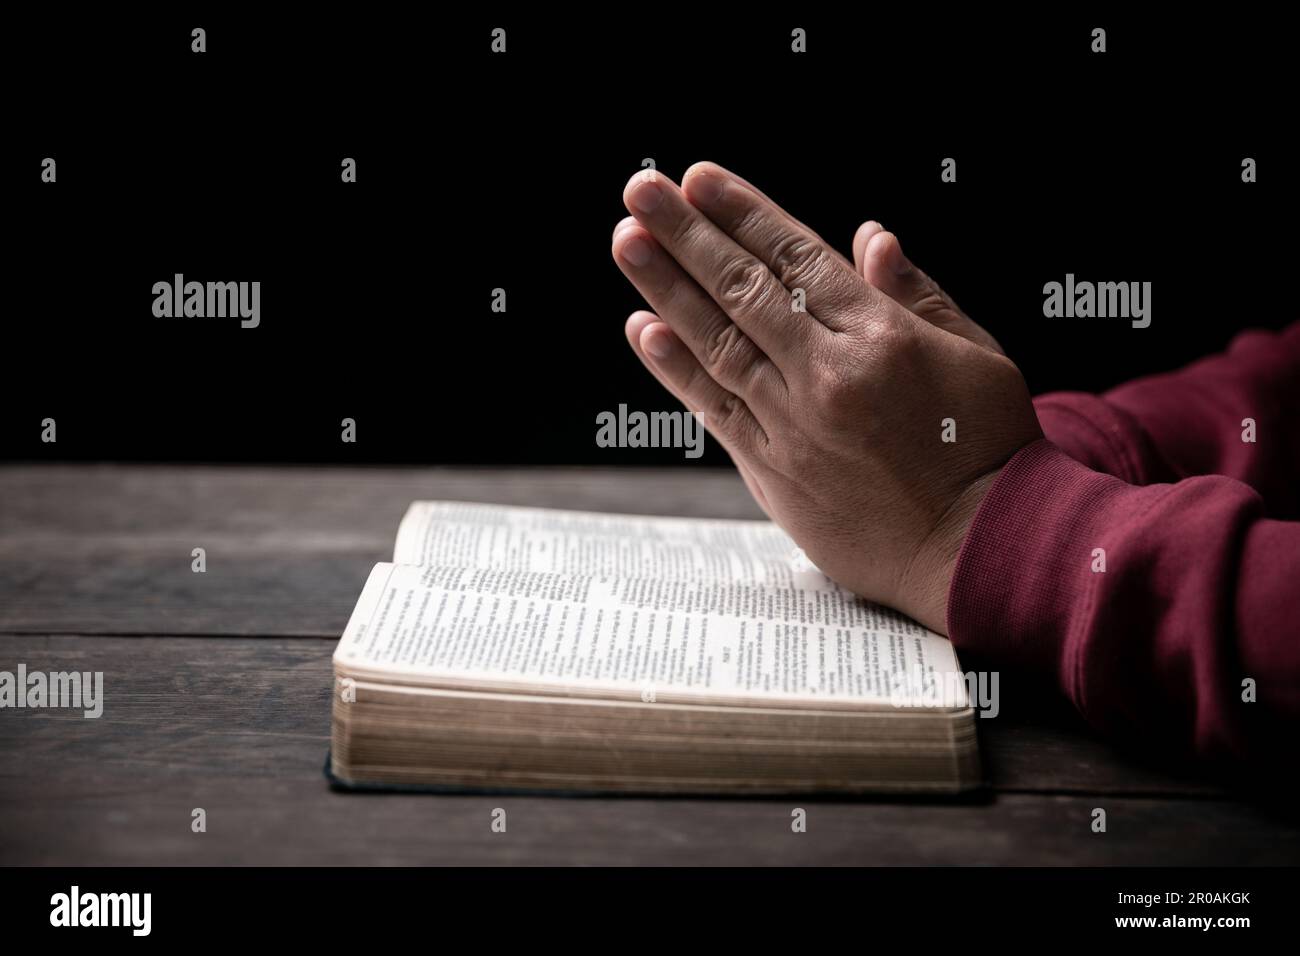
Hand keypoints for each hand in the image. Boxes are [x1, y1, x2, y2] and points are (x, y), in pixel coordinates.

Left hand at [612, 163, 1041, 632]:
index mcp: (881, 337)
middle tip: (640, 191)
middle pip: (742, 289)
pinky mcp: (772, 472)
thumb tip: (870, 236)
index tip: (699, 179)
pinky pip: (712, 409)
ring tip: (627, 242)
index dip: (742, 212)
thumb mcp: (978, 354)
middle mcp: (826, 375)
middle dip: (685, 233)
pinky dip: (675, 368)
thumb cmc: (988, 450)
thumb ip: (917, 295)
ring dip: (664, 289)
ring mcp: (791, 425)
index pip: (795, 257)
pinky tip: (644, 330)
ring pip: (715, 342)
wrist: (976, 549)